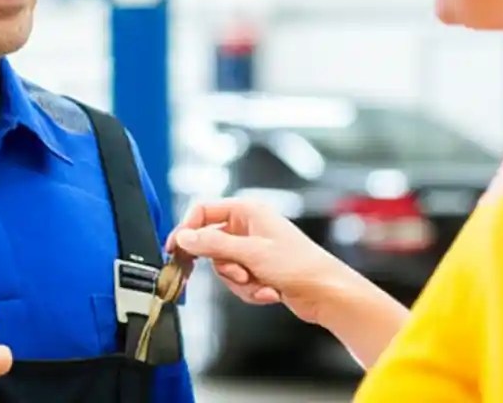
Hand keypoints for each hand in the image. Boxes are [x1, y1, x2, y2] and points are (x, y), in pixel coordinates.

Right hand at [166, 198, 353, 325]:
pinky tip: (268, 291)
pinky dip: (249, 290)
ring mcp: (252, 249)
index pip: (203, 211)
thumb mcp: (250, 253)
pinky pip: (237, 280)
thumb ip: (213, 244)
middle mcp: (248, 226)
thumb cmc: (300, 265)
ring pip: (223, 266)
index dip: (187, 229)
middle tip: (236, 273)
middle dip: (224, 265)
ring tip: (260, 283)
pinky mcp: (257, 269)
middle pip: (211, 243)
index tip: (175, 249)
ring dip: (239, 281)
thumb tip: (185, 237)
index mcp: (247, 211)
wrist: (327, 293)